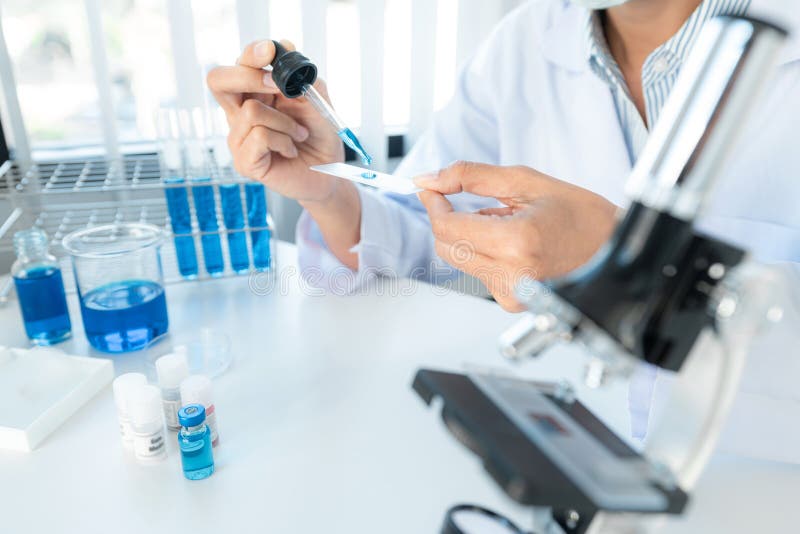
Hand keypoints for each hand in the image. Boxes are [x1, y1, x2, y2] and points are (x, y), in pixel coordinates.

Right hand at [207, 39, 344, 202]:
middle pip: (218, 80)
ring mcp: (239, 137)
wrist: (328, 172)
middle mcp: (240, 112)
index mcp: (255, 92)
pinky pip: (260, 137)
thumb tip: (285, 45)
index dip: (252, 54)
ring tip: (299, 135)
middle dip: (247, 77)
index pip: (239, 64)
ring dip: (286, 122)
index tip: (271, 51)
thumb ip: (302, 75)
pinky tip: (290, 151)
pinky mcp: (244, 161)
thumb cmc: (319, 136)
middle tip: (276, 87)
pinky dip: (284, 141)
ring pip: (251, 111)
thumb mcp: (317, 99)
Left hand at [415, 162, 617, 311]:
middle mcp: (511, 276)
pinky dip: (482, 251)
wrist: (615, 250)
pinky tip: (510, 240)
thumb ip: (470, 177)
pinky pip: (478, 271)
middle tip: (457, 196)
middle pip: (446, 247)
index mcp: (516, 243)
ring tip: (503, 220)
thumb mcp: (526, 182)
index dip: (433, 204)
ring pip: (460, 260)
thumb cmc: (583, 217)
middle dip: (445, 219)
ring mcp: (511, 295)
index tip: (431, 188)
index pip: (447, 228)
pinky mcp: (512, 303)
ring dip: (467, 235)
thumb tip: (429, 179)